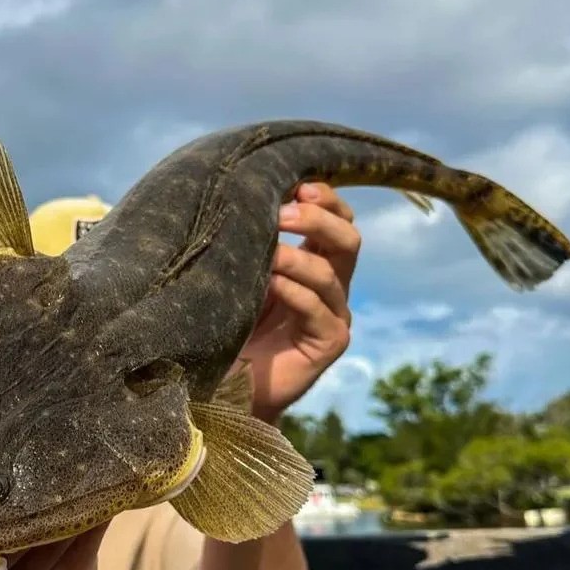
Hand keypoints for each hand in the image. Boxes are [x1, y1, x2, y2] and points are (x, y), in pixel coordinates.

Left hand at [241, 182, 359, 420]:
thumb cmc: (223, 324)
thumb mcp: (237, 274)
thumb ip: (249, 241)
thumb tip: (239, 193)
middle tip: (282, 213)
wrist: (222, 384)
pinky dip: (293, 291)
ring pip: (330, 273)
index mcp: (313, 262)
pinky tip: (268, 284)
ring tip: (265, 252)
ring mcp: (333, 315)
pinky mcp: (329, 343)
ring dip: (296, 257)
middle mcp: (331, 286)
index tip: (295, 185)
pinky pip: (318, 309)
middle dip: (318, 219)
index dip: (324, 198)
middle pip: (348, 239)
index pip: (337, 219)